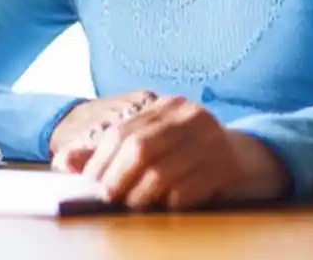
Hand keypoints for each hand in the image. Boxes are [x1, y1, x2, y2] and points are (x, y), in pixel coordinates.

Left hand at [58, 96, 288, 210]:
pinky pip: (188, 190)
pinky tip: (165, 206)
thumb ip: (108, 152)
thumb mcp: (152, 144)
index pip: (123, 132)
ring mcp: (212, 140)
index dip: (100, 160)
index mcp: (167, 106)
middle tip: (106, 199)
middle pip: (140, 149)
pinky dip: (170, 202)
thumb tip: (64, 163)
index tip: (89, 184)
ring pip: (162, 172)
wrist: (247, 158)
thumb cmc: (188, 154)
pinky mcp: (227, 167)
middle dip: (117, 178)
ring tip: (131, 206)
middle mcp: (190, 116)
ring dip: (140, 196)